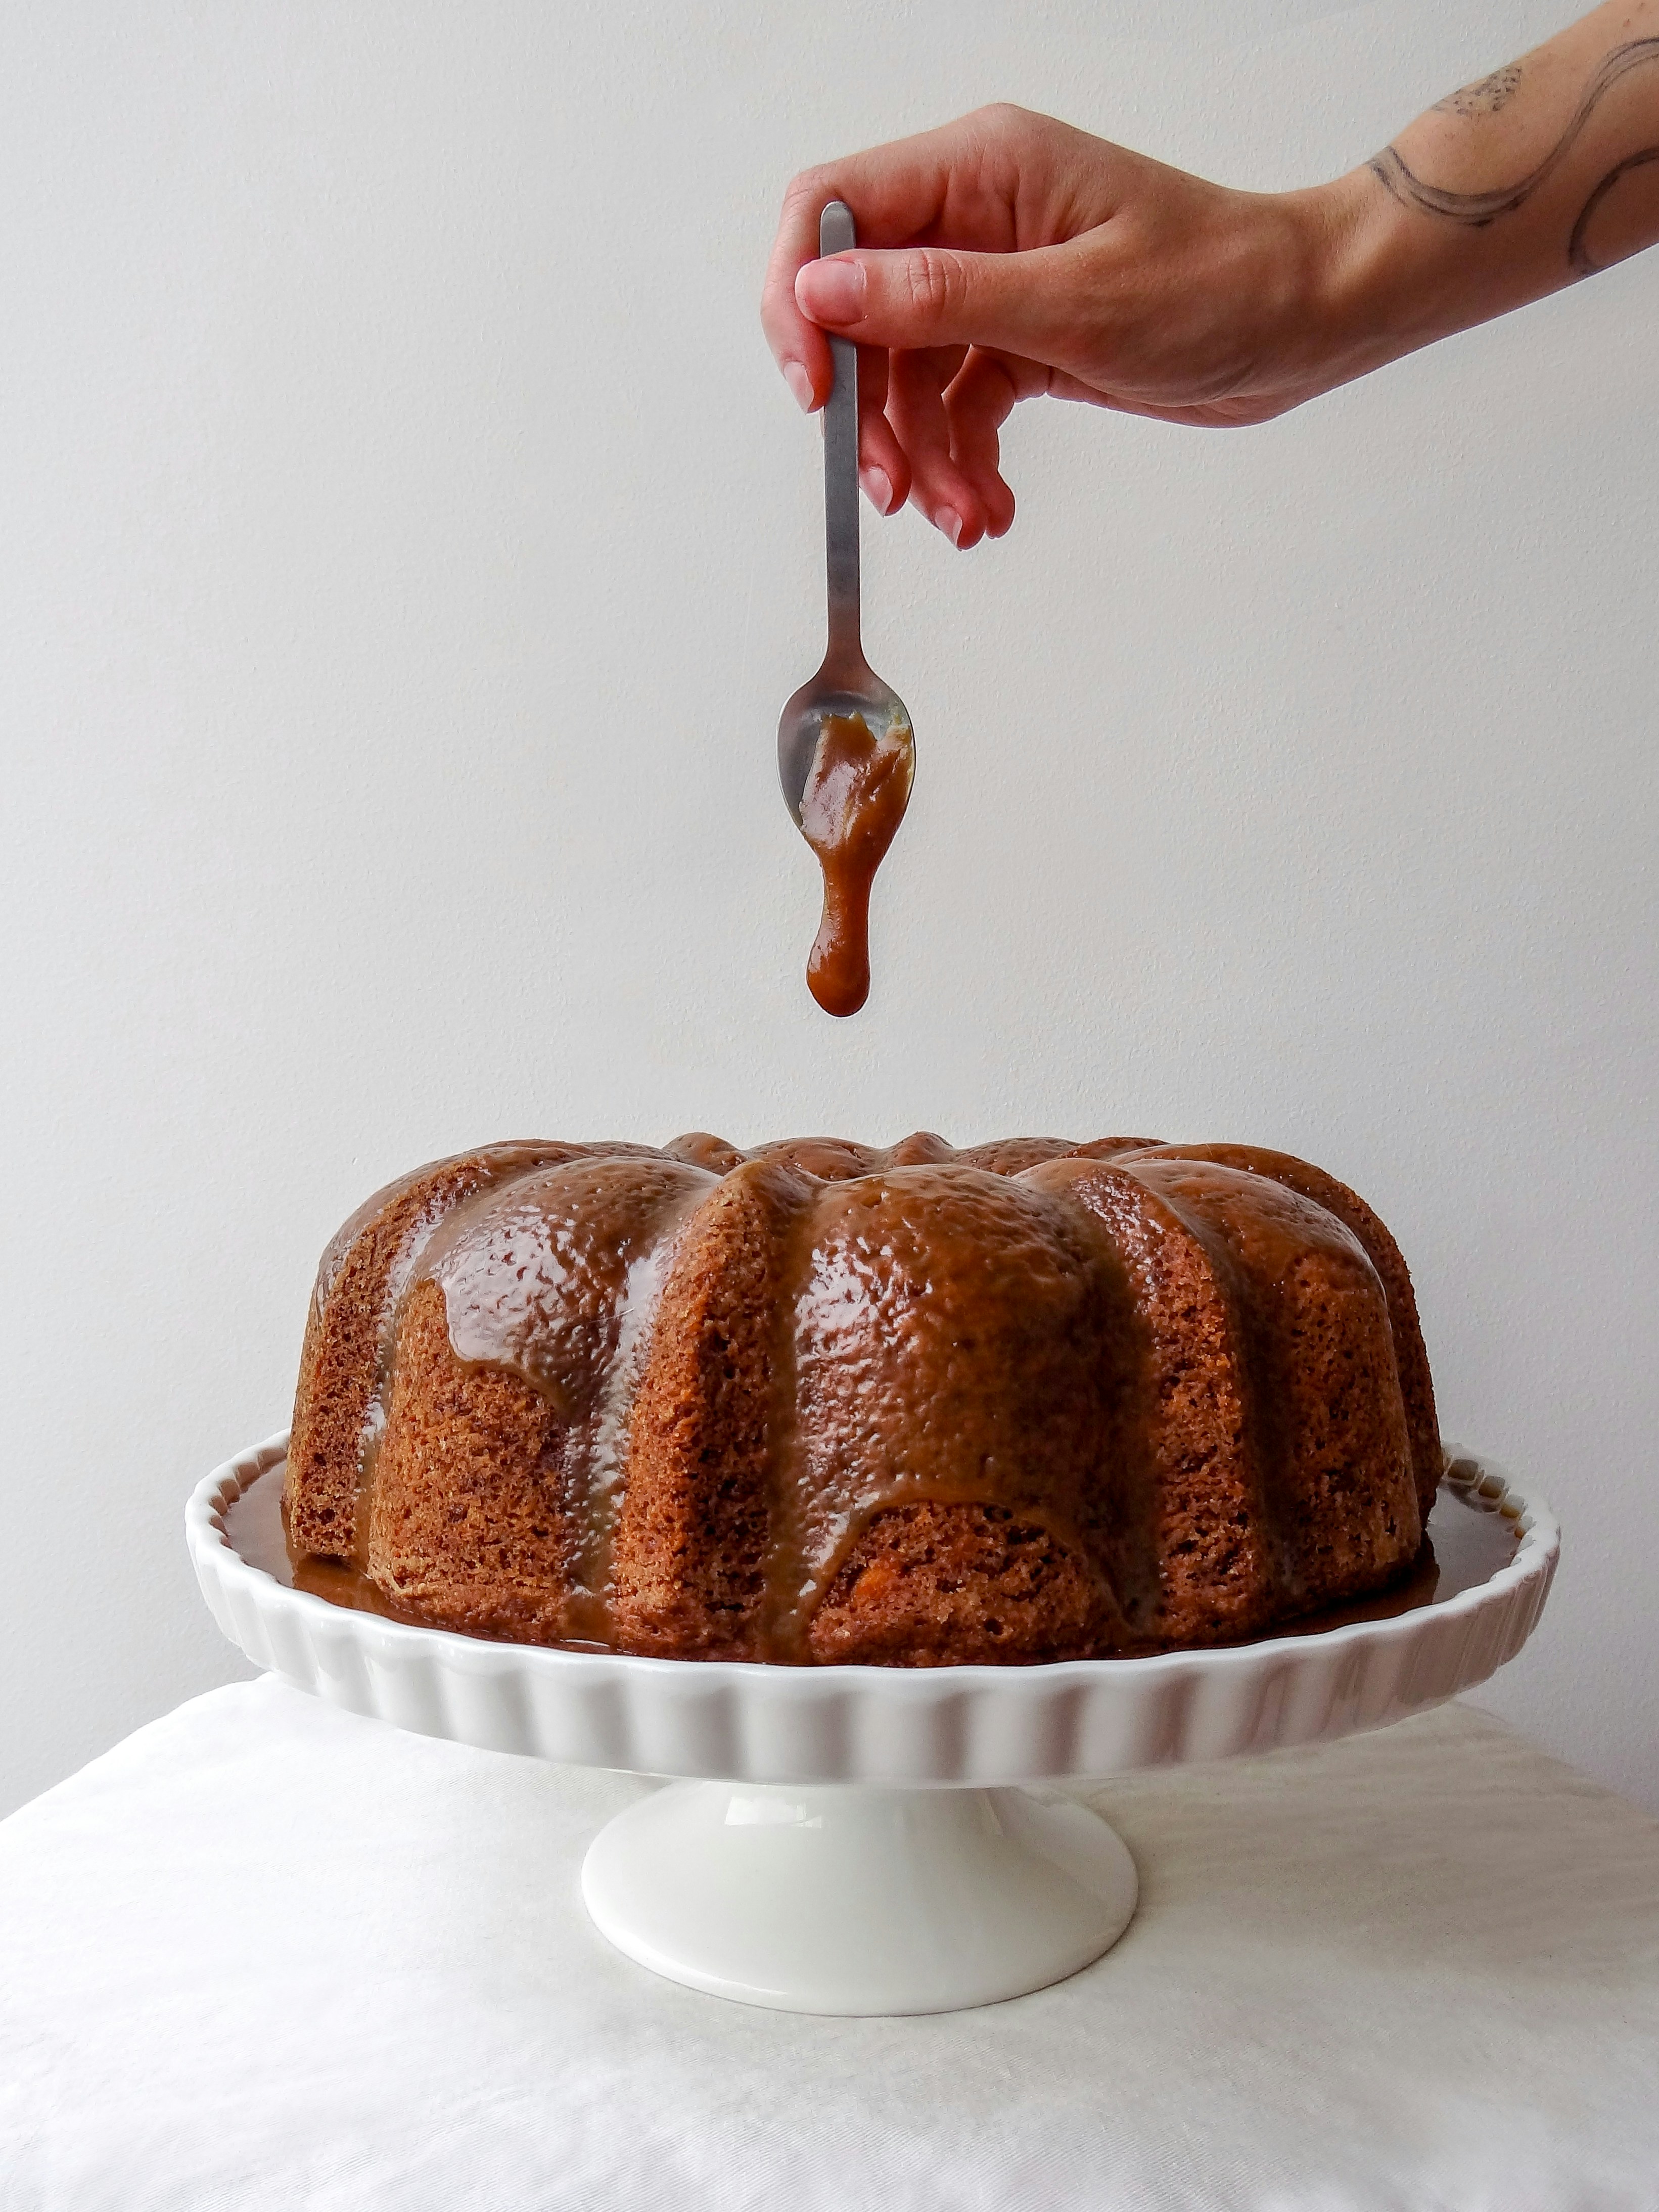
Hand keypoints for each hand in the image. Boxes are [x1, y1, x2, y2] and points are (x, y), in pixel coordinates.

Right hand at [762, 105, 1364, 547]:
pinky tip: (990, 510)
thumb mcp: (1072, 300)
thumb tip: (822, 291)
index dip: (800, 300)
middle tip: (893, 492)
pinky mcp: (1018, 339)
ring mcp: (993, 280)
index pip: (833, 210)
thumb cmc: (1218, 284)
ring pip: (906, 379)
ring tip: (964, 520)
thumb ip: (938, 298)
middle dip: (868, 416)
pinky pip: (956, 408)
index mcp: (979, 169)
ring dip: (923, 460)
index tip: (815, 395)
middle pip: (860, 315)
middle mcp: (973, 217)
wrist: (1303, 323)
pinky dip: (964, 464)